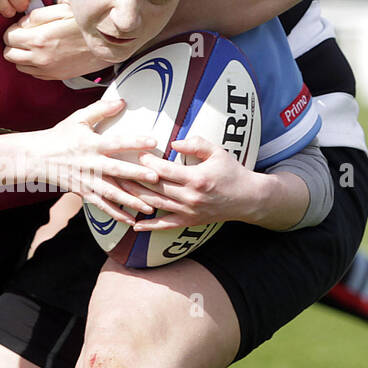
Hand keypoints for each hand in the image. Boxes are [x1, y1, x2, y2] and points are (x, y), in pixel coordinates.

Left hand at [3, 3, 112, 80]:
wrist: (107, 45)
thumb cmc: (87, 26)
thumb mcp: (62, 10)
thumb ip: (37, 16)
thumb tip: (23, 23)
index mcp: (39, 39)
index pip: (8, 38)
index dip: (12, 30)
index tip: (21, 27)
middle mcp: (39, 58)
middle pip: (9, 54)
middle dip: (13, 44)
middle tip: (24, 36)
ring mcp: (47, 69)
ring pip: (19, 66)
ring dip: (22, 55)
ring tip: (34, 45)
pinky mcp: (55, 76)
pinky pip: (33, 73)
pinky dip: (33, 65)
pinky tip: (43, 54)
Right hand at [35, 98, 160, 223]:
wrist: (37, 157)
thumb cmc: (60, 136)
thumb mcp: (78, 119)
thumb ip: (100, 110)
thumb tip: (122, 101)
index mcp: (91, 144)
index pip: (116, 142)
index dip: (134, 141)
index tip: (153, 141)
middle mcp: (91, 164)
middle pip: (116, 170)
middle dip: (136, 174)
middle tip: (156, 177)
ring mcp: (87, 180)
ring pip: (111, 192)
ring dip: (131, 200)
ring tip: (150, 207)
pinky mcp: (83, 192)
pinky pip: (101, 205)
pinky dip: (116, 214)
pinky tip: (131, 220)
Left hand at [127, 136, 263, 230]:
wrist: (249, 199)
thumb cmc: (232, 172)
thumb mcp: (218, 152)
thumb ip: (197, 144)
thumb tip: (174, 141)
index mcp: (197, 178)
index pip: (165, 170)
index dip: (149, 163)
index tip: (137, 154)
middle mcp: (190, 197)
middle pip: (156, 188)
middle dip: (135, 179)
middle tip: (118, 171)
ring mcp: (189, 212)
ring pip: (156, 205)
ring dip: (136, 198)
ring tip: (118, 190)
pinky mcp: (189, 222)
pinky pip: (166, 226)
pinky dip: (149, 226)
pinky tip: (134, 225)